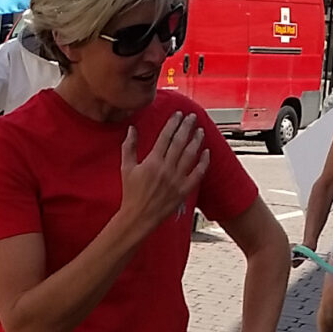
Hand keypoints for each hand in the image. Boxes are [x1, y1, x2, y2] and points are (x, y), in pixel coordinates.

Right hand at [117, 113, 208, 237]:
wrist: (138, 216)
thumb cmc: (131, 193)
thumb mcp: (126, 168)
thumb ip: (129, 146)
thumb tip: (132, 129)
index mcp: (152, 162)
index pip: (166, 137)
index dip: (173, 123)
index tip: (178, 115)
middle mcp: (166, 169)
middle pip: (180, 142)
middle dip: (187, 127)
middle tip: (192, 117)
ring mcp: (177, 180)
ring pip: (190, 155)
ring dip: (196, 140)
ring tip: (200, 130)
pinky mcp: (184, 190)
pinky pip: (198, 173)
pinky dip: (203, 162)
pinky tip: (206, 152)